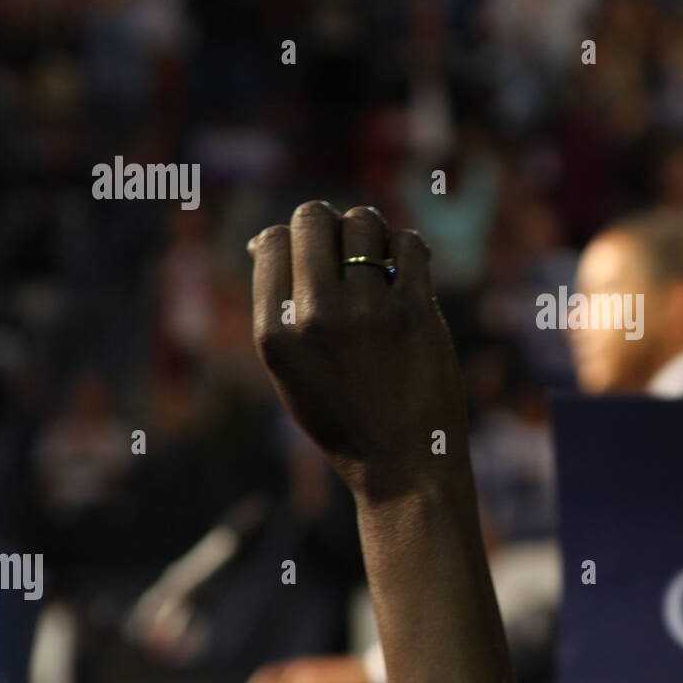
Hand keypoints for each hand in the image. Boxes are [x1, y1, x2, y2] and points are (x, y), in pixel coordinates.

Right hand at [247, 202, 468, 503]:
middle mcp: (314, 317)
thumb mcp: (290, 369)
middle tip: (351, 249)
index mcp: (274, 332)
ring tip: (382, 259)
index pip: (274, 240)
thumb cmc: (345, 415)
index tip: (317, 258)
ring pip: (364, 223)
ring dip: (373, 232)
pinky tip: (409, 269)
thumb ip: (277, 306)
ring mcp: (365, 313)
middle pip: (314, 218)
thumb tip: (267, 239)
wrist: (402, 465)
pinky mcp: (414, 313)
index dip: (296, 239)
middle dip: (332, 224)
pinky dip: (410, 248)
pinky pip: (410, 244)